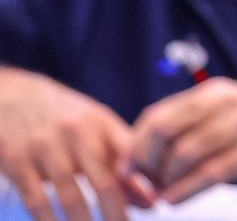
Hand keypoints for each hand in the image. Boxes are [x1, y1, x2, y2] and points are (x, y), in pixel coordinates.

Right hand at [0, 67, 151, 220]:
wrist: (13, 95)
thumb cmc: (64, 117)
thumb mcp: (96, 126)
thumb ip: (122, 161)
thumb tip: (150, 201)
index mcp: (102, 123)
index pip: (131, 155)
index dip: (144, 184)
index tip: (154, 208)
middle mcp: (77, 133)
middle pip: (104, 181)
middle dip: (117, 214)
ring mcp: (46, 147)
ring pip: (71, 196)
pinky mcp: (18, 161)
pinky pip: (37, 199)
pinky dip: (50, 220)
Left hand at [128, 78, 236, 205]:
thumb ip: (199, 124)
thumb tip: (149, 152)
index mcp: (216, 92)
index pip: (157, 115)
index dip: (136, 146)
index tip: (129, 171)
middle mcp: (226, 103)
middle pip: (163, 130)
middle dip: (143, 163)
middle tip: (142, 186)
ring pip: (182, 154)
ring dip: (164, 182)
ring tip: (162, 197)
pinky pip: (208, 173)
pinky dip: (185, 191)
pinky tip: (177, 202)